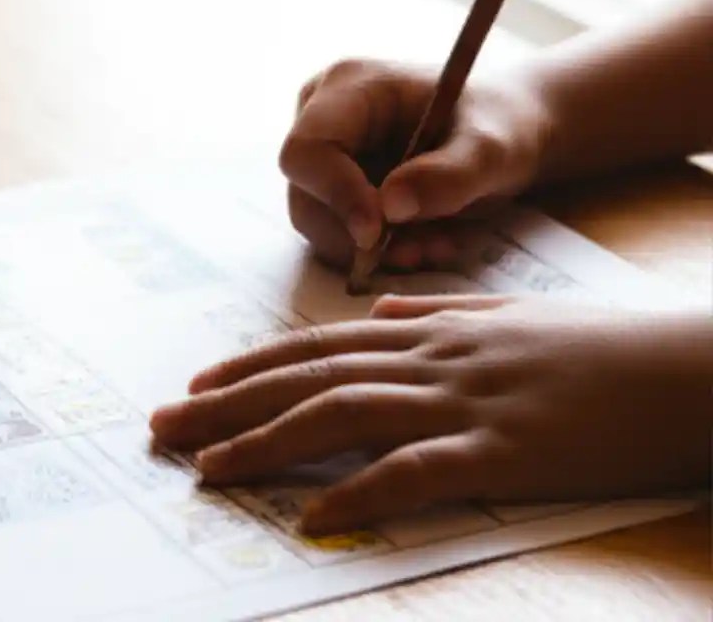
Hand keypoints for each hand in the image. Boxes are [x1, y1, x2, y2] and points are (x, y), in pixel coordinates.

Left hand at [150, 295, 711, 534]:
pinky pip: (417, 472)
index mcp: (431, 330)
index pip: (318, 346)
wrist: (689, 365)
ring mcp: (465, 402)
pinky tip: (313, 518)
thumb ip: (439, 308)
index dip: (249, 367)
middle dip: (226, 404)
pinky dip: (360, 494)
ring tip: (206, 469)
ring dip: (265, 443)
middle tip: (160, 428)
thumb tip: (380, 302)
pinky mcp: (506, 450)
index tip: (195, 386)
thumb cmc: (603, 347)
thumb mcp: (510, 314)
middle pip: (308, 378)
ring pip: (342, 416)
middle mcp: (432, 357)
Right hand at [280, 59, 550, 270]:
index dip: (334, 195)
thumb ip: (448, 175)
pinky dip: (377, 250)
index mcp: (348, 85)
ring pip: (317, 221)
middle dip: (359, 234)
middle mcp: (320, 116)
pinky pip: (335, 231)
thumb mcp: (492, 149)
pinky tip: (422, 241)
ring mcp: (323, 152)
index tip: (377, 234)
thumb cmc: (501, 123)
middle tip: (418, 252)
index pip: (307, 150)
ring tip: (432, 246)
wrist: (510, 131)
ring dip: (372, 249)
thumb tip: (390, 207)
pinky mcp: (332, 184)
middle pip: (305, 194)